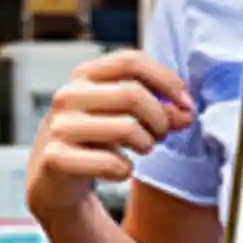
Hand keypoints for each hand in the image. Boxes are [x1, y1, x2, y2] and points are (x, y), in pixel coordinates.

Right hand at [25, 49, 195, 219]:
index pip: (132, 61)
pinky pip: (111, 163)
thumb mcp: (127, 116)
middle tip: (163, 134)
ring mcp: (59, 126)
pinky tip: (121, 170)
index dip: (166, 80)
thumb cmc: (97, 139)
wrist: (57, 182)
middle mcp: (69, 95)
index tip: (186, 103)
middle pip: (133, 94)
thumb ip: (159, 108)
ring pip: (126, 128)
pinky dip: (126, 169)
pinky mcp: (56, 158)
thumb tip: (186, 113)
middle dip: (160, 117)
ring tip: (144, 148)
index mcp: (86, 75)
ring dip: (147, 143)